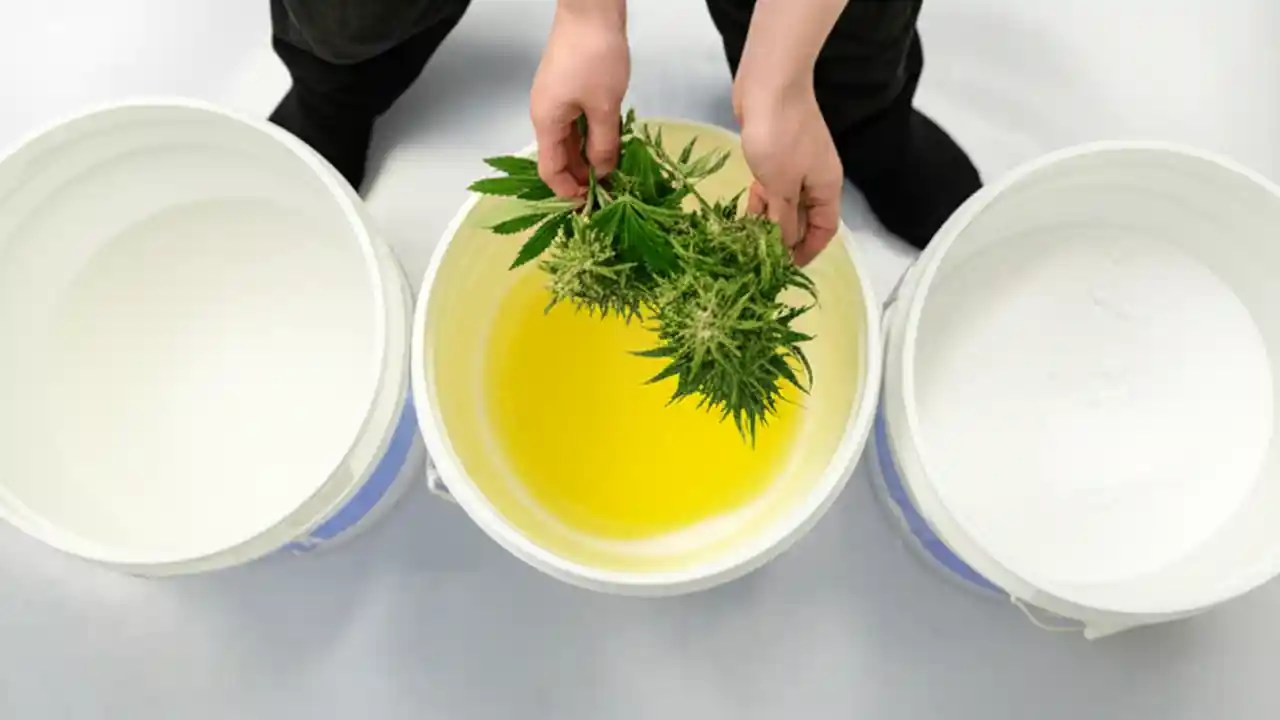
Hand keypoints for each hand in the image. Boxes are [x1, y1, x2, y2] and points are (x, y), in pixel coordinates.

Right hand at [530, 4, 629, 197]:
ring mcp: (555, 100)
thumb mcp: (605, 107)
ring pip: (569, 139)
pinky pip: (575, 122)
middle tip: (608, 190)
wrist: (590, 11)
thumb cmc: (594, 56)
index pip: (549, 170)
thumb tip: (603, 172)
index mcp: (547, 121)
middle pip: (558, 156)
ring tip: (613, 169)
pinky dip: (590, 136)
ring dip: (587, 156)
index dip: (568, 191)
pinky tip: (609, 142)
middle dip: (580, 176)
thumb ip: (604, 144)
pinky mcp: (567, 88)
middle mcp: (545, 113)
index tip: (590, 203)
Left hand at [734, 77, 843, 266]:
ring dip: (768, 222)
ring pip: (784, 204)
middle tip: (758, 260)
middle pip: (803, 219)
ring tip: (746, 241)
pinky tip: (744, 213)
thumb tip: (784, 247)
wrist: (770, 84)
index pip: (825, 229)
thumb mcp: (781, 187)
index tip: (785, 270)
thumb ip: (782, 220)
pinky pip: (771, 188)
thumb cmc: (779, 135)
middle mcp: (816, 179)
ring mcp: (796, 165)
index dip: (808, 252)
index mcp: (827, 188)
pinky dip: (761, 202)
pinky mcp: (776, 154)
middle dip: (784, 240)